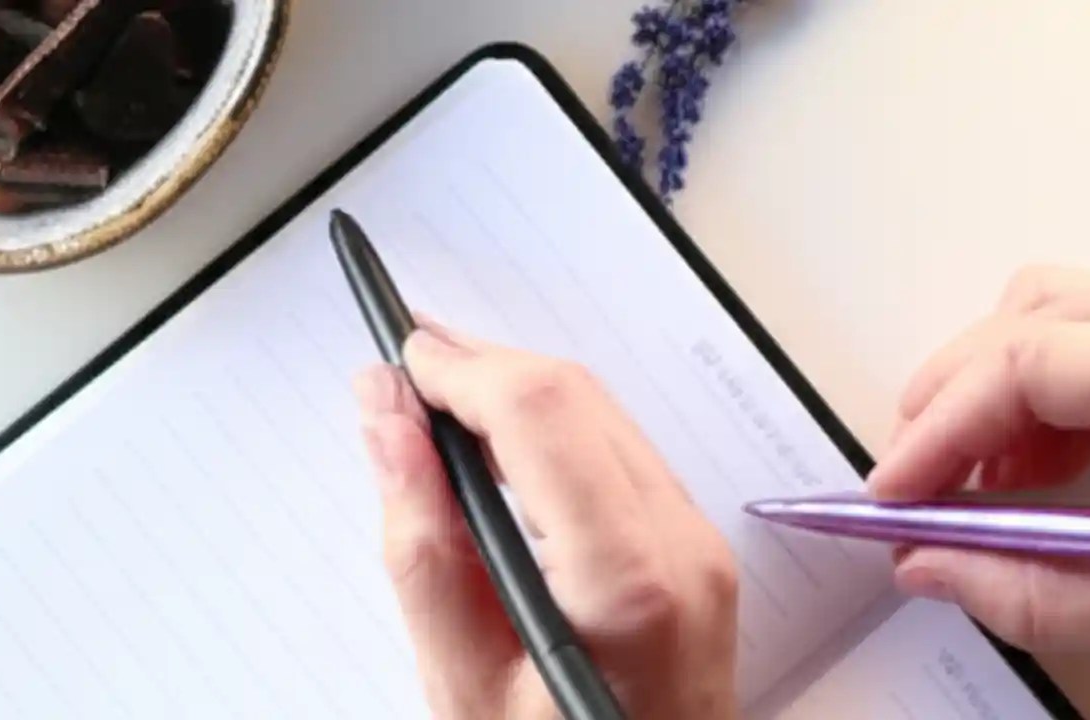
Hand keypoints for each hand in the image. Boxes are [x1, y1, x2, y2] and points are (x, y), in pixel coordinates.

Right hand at [353, 320, 738, 718]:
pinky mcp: (694, 548)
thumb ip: (421, 541)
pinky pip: (619, 451)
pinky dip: (550, 430)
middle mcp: (683, 544)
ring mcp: (700, 544)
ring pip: (602, 412)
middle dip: (483, 367)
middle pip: (577, 397)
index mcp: (630, 580)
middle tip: (402, 371)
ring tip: (435, 399)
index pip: (541, 412)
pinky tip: (496, 442)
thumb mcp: (461, 682)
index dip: (461, 368)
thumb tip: (388, 422)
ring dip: (514, 392)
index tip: (399, 361)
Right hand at [867, 265, 1089, 654]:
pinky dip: (1054, 389)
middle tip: (917, 485)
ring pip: (1063, 308)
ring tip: (984, 480)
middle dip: (953, 398)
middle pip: (1031, 311)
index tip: (892, 495)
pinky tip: (1047, 463)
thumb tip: (927, 567)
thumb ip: (1051, 593)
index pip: (1026, 364)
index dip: (940, 431)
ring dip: (999, 388)